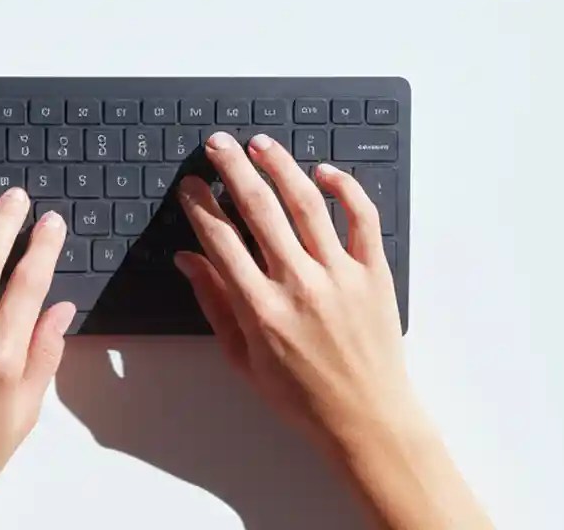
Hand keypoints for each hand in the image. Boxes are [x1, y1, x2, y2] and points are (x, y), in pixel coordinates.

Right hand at [175, 132, 491, 529]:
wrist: (366, 418)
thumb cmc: (302, 396)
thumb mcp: (242, 358)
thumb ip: (214, 304)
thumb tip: (189, 259)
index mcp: (261, 309)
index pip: (221, 240)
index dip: (200, 206)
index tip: (190, 187)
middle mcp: (299, 285)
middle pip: (259, 210)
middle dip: (232, 170)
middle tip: (217, 145)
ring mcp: (340, 276)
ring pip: (306, 203)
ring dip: (279, 166)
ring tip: (260, 144)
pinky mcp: (374, 273)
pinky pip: (362, 218)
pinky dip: (344, 187)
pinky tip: (323, 171)